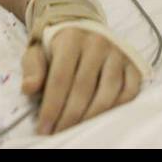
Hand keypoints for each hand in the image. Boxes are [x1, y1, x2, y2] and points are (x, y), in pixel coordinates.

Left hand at [21, 28, 142, 135]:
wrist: (82, 28)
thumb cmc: (56, 47)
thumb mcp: (37, 52)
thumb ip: (32, 69)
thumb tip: (29, 88)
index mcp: (71, 38)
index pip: (60, 78)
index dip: (51, 107)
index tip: (43, 129)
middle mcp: (97, 43)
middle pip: (83, 89)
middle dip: (69, 117)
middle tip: (58, 134)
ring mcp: (117, 53)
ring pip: (108, 93)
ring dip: (91, 118)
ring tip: (77, 131)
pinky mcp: (133, 63)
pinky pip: (130, 91)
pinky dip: (117, 109)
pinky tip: (102, 120)